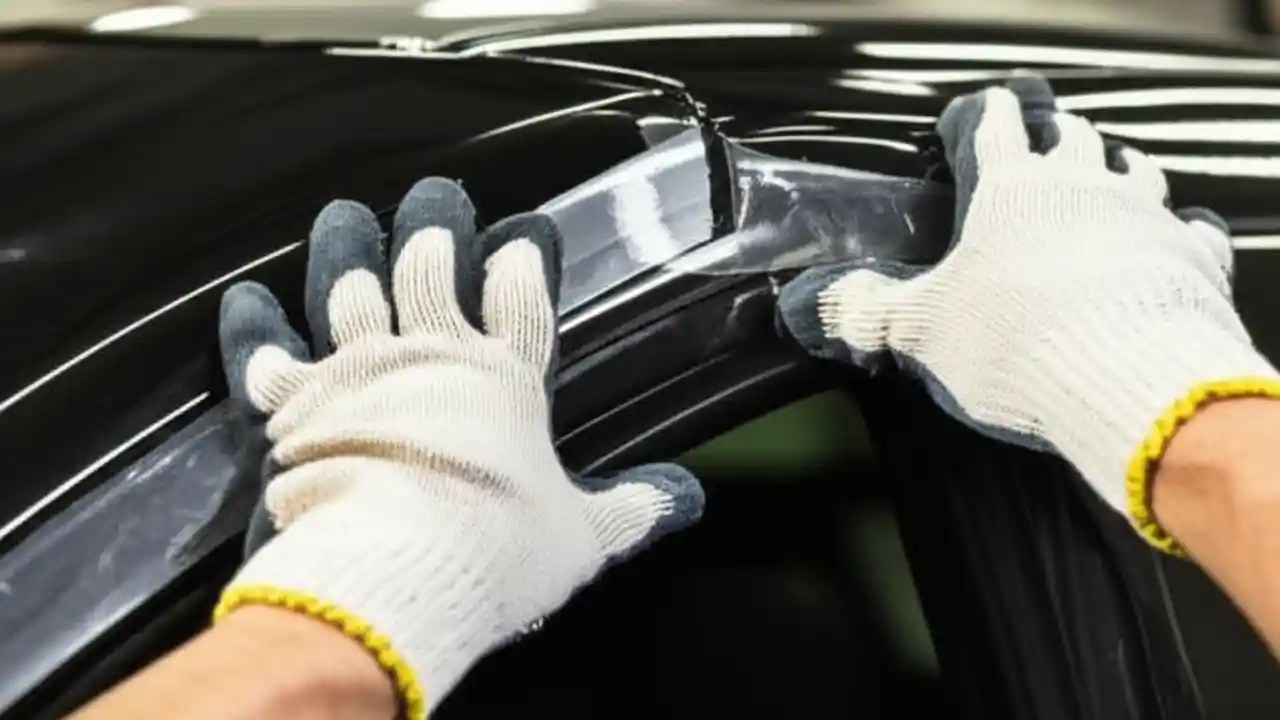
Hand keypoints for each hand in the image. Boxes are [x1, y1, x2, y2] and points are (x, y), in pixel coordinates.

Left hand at [215, 178, 703, 717]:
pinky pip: (267, 357)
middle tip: (435, 203)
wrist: (399, 568)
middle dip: (434, 231)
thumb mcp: (583, 536)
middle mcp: (430, 359)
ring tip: (346, 220)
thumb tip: (685, 499)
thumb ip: (633, 508)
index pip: (521, 300)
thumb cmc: (497, 550)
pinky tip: (247, 299)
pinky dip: (256, 329)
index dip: (525, 261)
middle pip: (429, 273)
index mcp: (504, 381)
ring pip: (349, 291)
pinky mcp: (293, 405)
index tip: (524, 234)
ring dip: (347, 252)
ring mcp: (355, 373)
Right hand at [778, 75, 1279, 551]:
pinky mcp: (1192, 259)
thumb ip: (861, 312)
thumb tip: (803, 304)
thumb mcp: (917, 331)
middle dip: (1055, 136)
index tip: (971, 117)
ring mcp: (1147, 217)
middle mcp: (1084, 186)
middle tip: (1041, 147)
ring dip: (1117, 172)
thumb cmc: (1013, 342)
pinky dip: (1175, 234)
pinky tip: (1166, 249)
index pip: (993, 126)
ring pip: (1136, 172)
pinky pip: (1190, 232)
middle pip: (1072, 138)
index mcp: (1012, 188)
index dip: (978, 116)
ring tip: (1105, 183)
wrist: (1130, 381)